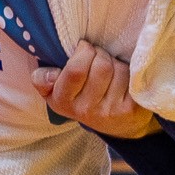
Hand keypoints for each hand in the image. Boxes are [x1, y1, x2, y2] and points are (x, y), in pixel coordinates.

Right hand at [34, 39, 158, 138]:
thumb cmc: (82, 98)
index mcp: (61, 101)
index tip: (84, 49)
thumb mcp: (54, 91)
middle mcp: (85, 109)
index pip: (76, 69)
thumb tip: (52, 74)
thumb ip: (42, 79)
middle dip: (101, 53)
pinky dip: (130, 72)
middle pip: (101, 65)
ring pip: (118, 69)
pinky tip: (124, 80)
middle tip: (99, 57)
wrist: (116, 125)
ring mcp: (109, 111)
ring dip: (116, 63)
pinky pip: (132, 77)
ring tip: (111, 70)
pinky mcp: (130, 109)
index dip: (84, 51)